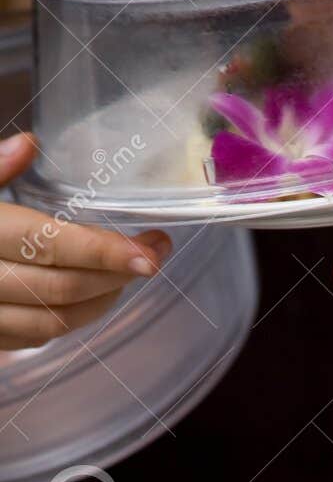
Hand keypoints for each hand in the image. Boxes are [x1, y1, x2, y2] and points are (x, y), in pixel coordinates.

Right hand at [0, 134, 171, 349]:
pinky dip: (72, 318)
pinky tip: (93, 296)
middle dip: (117, 276)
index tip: (151, 251)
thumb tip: (29, 144)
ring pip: (56, 321)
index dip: (106, 252)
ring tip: (129, 273)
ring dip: (102, 301)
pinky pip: (34, 337)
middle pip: (64, 288)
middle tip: (154, 253)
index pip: (50, 246)